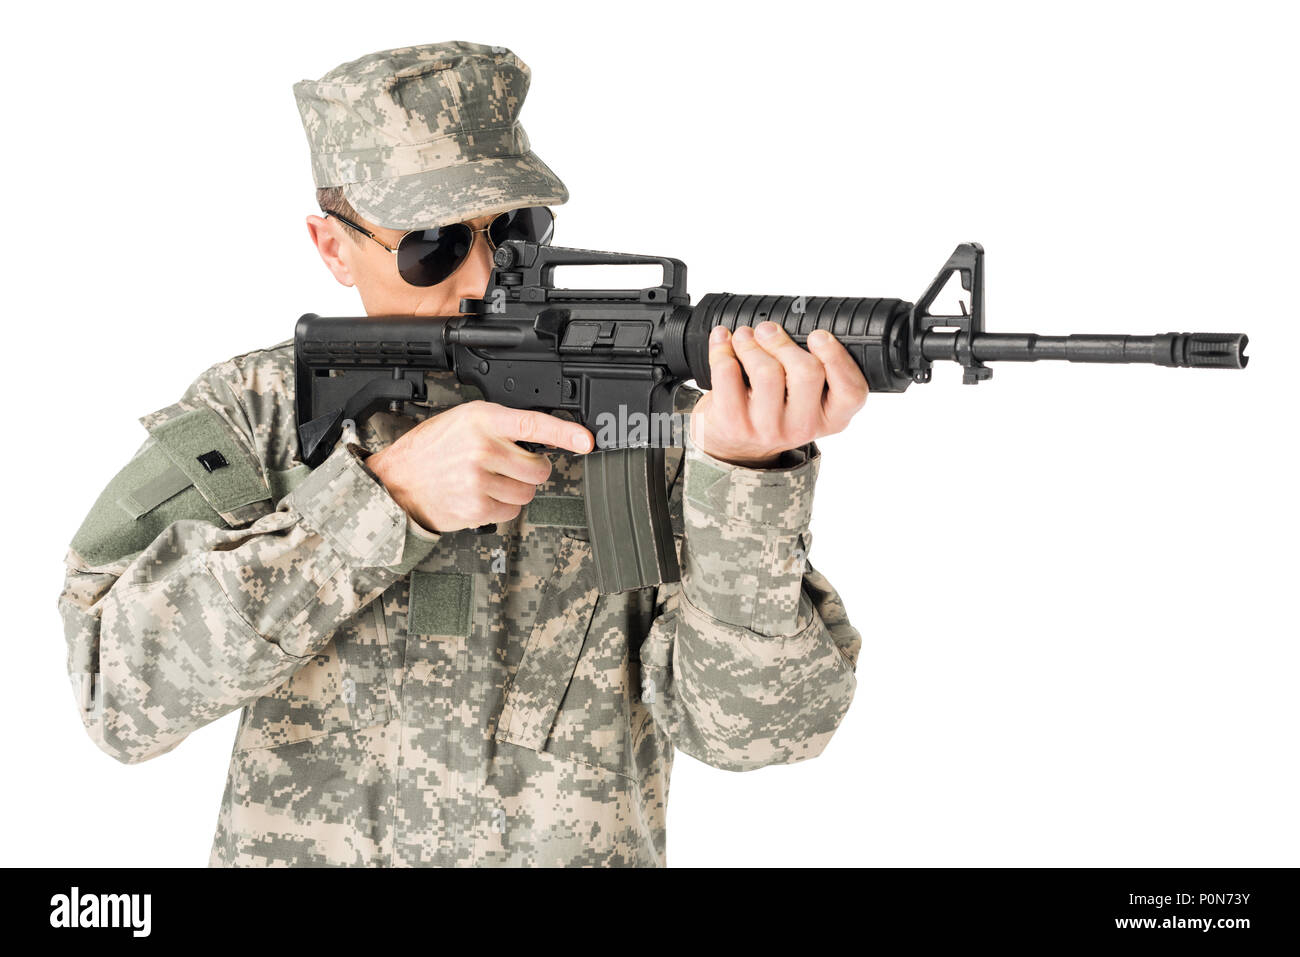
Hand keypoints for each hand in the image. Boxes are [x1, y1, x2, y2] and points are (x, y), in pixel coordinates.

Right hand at [367, 401, 593, 532]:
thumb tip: (542, 438)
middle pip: (538, 468)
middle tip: (509, 467)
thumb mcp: (463, 421)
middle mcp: (483, 448)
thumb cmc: (430, 449)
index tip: (586, 440)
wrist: (396, 481)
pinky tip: (481, 497)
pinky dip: (502, 508)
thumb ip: (500, 426)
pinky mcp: (477, 507)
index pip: (533, 423)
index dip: (565, 432)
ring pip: (528, 493)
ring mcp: (480, 480)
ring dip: (516, 491)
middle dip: (531, 470)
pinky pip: (512, 512)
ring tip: (489, 482)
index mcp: (482, 419)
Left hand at [689, 322, 868, 467]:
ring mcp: (768, 428)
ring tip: (744, 336)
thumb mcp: (807, 398)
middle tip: (767, 330)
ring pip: (766, 372)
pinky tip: (722, 341)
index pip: (851, 392)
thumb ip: (815, 368)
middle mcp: (804, 426)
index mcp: (832, 417)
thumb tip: (794, 323)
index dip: (837, 358)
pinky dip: (722, 349)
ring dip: (751, 344)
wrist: (736, 444)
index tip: (818, 335)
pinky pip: (728, 374)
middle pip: (807, 372)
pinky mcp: (735, 423)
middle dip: (783, 342)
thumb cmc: (776, 408)